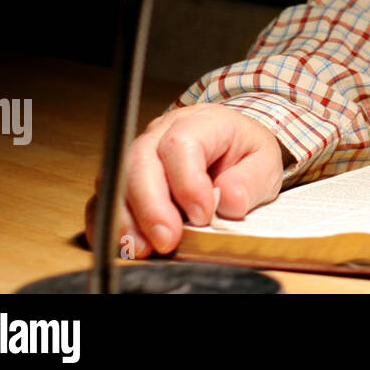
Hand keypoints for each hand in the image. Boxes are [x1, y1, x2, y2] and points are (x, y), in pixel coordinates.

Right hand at [83, 103, 289, 258]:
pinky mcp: (124, 179)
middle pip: (140, 160)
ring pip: (116, 179)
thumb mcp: (265, 163)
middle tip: (167, 239)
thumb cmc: (245, 153)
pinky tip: (126, 243)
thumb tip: (229, 200)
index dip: (187, 181)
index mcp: (201, 121)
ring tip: (143, 248)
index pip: (182, 143)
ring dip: (126, 218)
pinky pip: (104, 198)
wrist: (232, 146)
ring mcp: (138, 153)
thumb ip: (251, 181)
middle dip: (151, 205)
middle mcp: (162, 132)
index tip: (202, 214)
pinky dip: (110, 223)